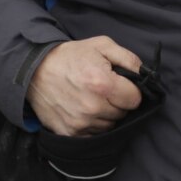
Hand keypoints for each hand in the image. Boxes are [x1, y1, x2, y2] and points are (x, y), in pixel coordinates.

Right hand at [28, 37, 144, 136]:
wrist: (34, 71)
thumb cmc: (70, 57)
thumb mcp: (101, 45)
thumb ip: (129, 59)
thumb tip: (146, 75)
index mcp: (103, 84)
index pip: (135, 99)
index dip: (130, 91)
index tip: (120, 85)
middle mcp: (93, 107)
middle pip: (123, 114)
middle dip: (117, 102)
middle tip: (102, 90)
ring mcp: (81, 123)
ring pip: (109, 125)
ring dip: (105, 114)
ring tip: (90, 98)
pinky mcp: (70, 133)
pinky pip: (94, 135)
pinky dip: (92, 125)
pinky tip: (82, 110)